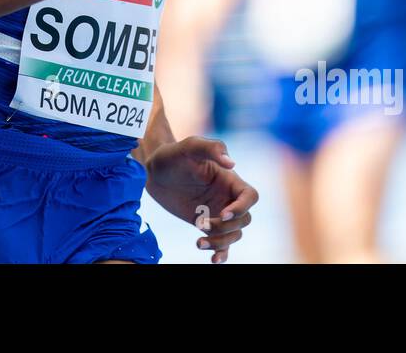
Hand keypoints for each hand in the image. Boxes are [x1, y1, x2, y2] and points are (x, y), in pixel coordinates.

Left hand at [144, 135, 256, 263]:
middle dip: (226, 227)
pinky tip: (213, 260)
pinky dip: (221, 253)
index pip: (250, 196)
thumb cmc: (174, 154)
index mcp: (229, 179)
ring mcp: (218, 212)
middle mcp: (227, 197)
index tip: (223, 213)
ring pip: (234, 235)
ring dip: (220, 242)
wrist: (154, 171)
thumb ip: (211, 148)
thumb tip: (232, 163)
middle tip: (201, 223)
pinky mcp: (206, 224)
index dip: (242, 207)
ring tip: (198, 241)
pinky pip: (222, 244)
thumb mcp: (190, 146)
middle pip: (244, 219)